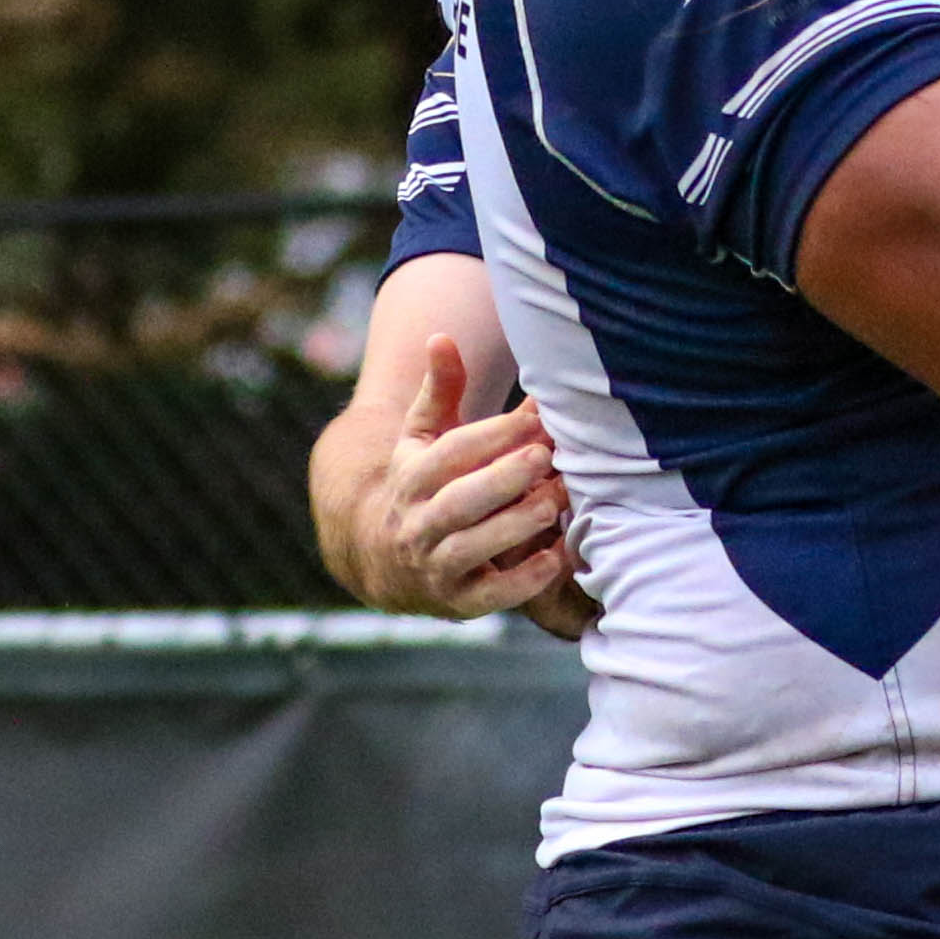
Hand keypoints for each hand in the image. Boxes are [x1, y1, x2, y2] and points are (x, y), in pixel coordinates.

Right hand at [357, 335, 578, 620]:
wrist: (381, 558)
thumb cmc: (421, 483)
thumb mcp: (421, 437)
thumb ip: (438, 391)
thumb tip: (441, 337)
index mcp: (412, 476)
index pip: (451, 453)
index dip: (493, 433)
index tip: (536, 415)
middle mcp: (418, 522)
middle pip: (461, 500)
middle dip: (505, 477)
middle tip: (548, 456)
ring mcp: (435, 564)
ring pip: (474, 545)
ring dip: (517, 525)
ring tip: (554, 501)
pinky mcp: (457, 601)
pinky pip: (490, 595)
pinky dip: (523, 581)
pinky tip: (558, 557)